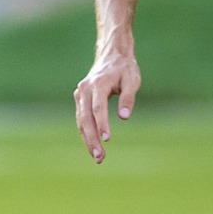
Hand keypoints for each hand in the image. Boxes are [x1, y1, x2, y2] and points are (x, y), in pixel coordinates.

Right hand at [74, 48, 140, 163]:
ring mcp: (80, 95)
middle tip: (100, 157)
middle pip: (85, 118)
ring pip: (81, 121)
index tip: (107, 139)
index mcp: (98, 83)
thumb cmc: (125, 69)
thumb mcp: (132, 80)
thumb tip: (124, 118)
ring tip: (98, 158)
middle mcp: (84, 89)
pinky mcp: (80, 100)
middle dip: (92, 139)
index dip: (102, 124)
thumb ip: (128, 98)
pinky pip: (81, 119)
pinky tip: (94, 147)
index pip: (98, 107)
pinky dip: (86, 134)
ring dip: (88, 140)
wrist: (112, 56)